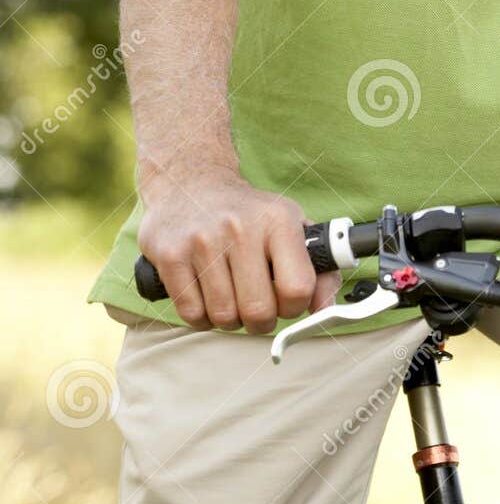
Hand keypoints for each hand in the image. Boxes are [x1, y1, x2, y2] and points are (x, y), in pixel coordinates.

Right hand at [137, 168, 339, 331]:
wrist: (190, 182)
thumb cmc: (248, 214)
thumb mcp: (291, 226)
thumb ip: (319, 270)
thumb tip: (324, 311)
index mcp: (278, 220)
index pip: (297, 288)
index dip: (294, 307)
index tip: (285, 301)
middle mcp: (240, 228)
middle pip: (258, 311)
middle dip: (260, 320)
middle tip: (255, 305)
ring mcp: (202, 241)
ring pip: (223, 317)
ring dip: (229, 319)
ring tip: (230, 296)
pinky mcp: (170, 255)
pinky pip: (191, 314)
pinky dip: (201, 316)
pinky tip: (205, 295)